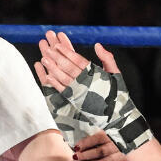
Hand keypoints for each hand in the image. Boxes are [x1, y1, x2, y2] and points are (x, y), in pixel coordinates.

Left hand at [35, 31, 151, 154]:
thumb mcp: (115, 73)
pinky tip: (47, 76)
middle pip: (69, 67)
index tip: (58, 45)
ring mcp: (80, 92)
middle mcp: (87, 82)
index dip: (67, 52)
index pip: (78, 60)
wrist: (117, 115)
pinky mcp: (76, 101)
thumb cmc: (116, 92)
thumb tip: (97, 45)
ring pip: (64, 78)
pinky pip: (63, 91)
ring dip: (53, 68)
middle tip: (47, 49)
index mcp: (96, 74)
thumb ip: (107, 58)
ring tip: (44, 59)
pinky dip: (55, 83)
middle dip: (57, 57)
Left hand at [72, 131, 131, 160]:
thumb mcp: (114, 125)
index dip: (85, 143)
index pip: (97, 138)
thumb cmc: (123, 130)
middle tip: (75, 157)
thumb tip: (80, 129)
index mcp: (115, 132)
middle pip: (100, 152)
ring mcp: (125, 155)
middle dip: (85, 155)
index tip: (76, 147)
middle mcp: (119, 144)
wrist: (141, 138)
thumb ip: (101, 127)